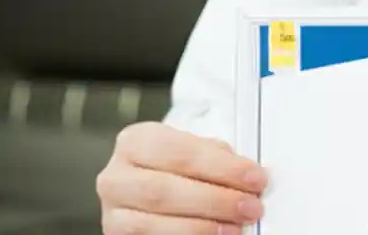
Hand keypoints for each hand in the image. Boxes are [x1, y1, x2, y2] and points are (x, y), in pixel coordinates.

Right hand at [97, 122, 266, 234]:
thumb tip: (248, 174)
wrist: (150, 193)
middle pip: (164, 190)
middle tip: (250, 206)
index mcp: (136, 142)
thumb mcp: (194, 153)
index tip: (255, 178)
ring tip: (235, 227)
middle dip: (215, 200)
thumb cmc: (177, 169)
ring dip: (201, 227)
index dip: (221, 167)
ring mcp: (112, 211)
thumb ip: (216, 158)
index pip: (180, 151)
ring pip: (151, 223)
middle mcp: (116, 176)